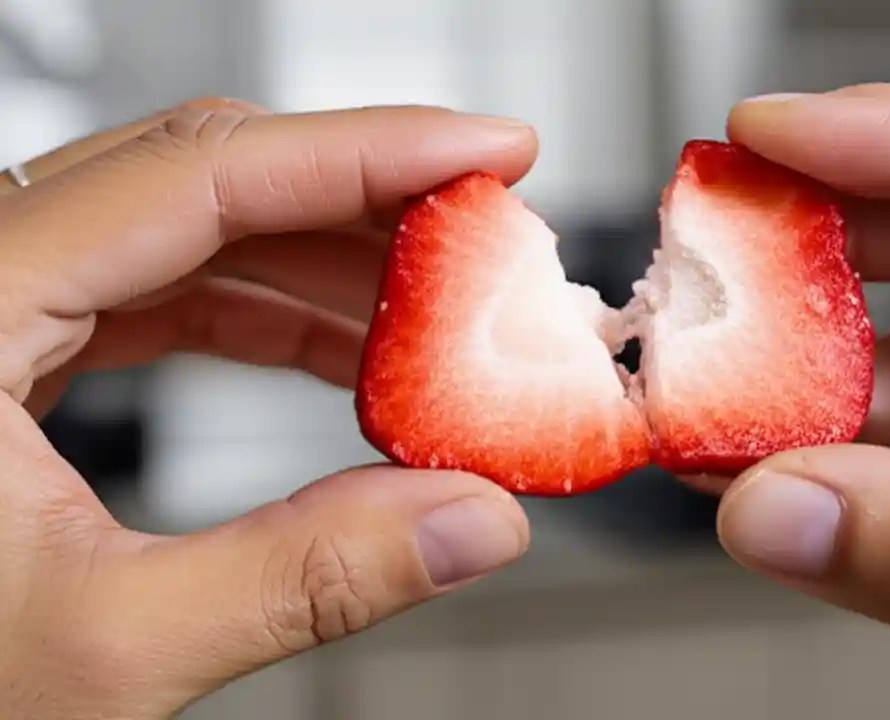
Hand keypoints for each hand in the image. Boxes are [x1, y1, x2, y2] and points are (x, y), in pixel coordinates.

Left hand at [0, 98, 535, 717]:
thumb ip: (304, 577)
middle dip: (364, 200)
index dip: (368, 152)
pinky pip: (162, 293)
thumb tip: (467, 523)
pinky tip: (347, 355)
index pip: (198, 176)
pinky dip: (268, 314)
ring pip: (188, 231)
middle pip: (201, 178)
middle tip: (482, 230)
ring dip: (327, 263)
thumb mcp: (105, 646)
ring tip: (436, 314)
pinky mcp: (11, 351)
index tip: (486, 155)